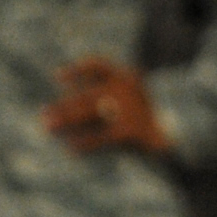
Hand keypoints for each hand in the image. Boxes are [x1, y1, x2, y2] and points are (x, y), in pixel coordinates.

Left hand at [43, 58, 169, 155]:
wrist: (172, 141)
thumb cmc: (141, 119)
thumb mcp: (124, 101)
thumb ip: (96, 97)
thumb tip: (60, 99)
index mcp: (128, 77)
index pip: (99, 66)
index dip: (78, 70)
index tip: (58, 78)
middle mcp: (128, 90)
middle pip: (87, 96)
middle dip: (64, 107)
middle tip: (44, 117)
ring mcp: (129, 111)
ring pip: (88, 114)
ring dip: (66, 121)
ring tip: (49, 129)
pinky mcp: (128, 132)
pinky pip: (98, 139)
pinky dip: (84, 144)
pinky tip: (71, 150)